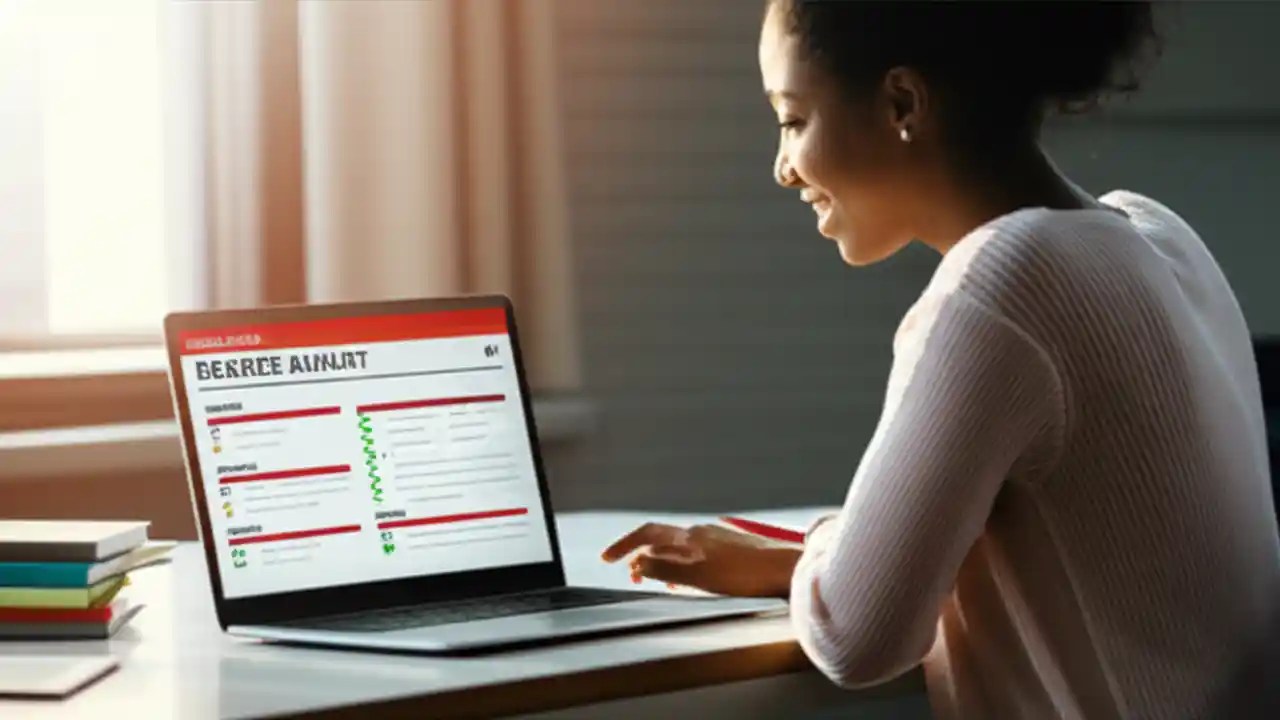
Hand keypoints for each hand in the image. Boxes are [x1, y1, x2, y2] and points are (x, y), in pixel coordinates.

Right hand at [601, 522, 801, 597]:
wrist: (785, 568)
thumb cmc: (745, 574)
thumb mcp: (699, 577)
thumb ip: (666, 570)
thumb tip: (637, 564)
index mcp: (689, 537)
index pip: (647, 535)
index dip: (624, 545)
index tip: (607, 559)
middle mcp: (700, 533)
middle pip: (661, 539)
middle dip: (640, 554)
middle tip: (629, 574)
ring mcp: (715, 538)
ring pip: (678, 547)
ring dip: (660, 561)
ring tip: (654, 580)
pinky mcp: (729, 548)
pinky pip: (694, 553)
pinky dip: (680, 564)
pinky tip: (687, 579)